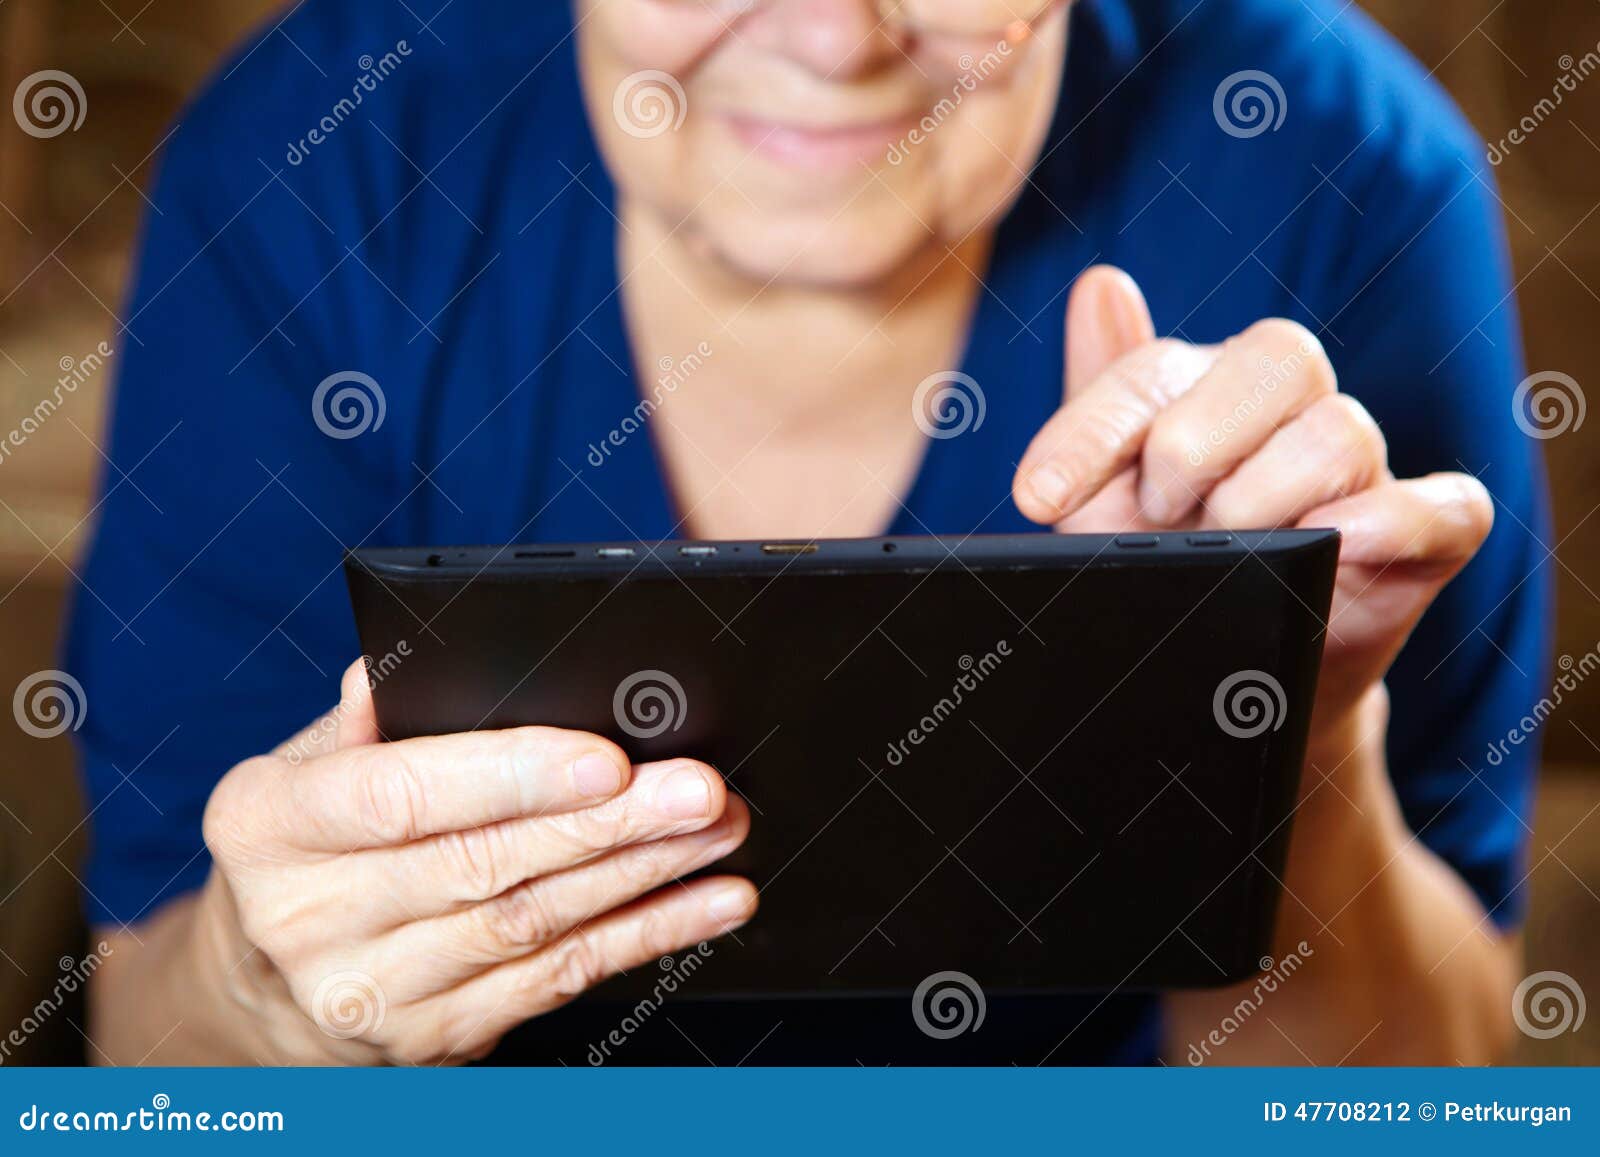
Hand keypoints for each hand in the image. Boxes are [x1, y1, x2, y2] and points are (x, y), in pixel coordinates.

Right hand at [194, 659, 755, 1064]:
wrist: (267, 981)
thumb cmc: (310, 843)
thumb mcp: (304, 770)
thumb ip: (363, 723)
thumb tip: (399, 669)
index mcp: (268, 828)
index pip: (397, 796)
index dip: (510, 777)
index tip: (605, 759)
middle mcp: (309, 919)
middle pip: (484, 865)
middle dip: (608, 824)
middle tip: (698, 788)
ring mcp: (374, 992)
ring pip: (535, 924)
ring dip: (643, 875)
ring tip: (720, 828)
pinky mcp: (436, 1037)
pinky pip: (559, 980)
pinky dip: (646, 937)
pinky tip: (707, 901)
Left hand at [1012, 266, 1493, 746]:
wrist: (1225, 679)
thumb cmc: (1167, 570)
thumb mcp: (1108, 500)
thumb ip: (1101, 405)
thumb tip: (1099, 285)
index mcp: (1213, 387)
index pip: (1160, 369)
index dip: (1093, 429)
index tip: (1036, 497)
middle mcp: (1296, 410)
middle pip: (1277, 358)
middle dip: (1191, 442)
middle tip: (1153, 513)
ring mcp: (1366, 471)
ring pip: (1340, 433)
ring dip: (1266, 494)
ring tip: (1225, 553)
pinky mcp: (1425, 539)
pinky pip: (1443, 507)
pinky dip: (1393, 520)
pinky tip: (1336, 544)